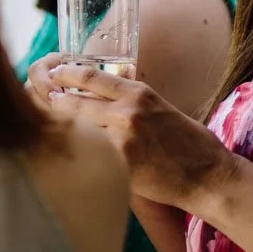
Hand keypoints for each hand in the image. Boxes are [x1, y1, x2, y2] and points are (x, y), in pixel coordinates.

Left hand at [42, 59, 235, 207]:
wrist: (210, 176)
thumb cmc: (190, 144)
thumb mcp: (161, 110)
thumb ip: (131, 102)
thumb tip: (99, 100)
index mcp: (139, 93)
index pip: (89, 76)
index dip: (64, 75)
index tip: (51, 77)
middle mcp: (127, 110)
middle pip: (72, 101)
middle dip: (53, 103)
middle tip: (42, 105)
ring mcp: (122, 136)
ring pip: (75, 128)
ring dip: (60, 129)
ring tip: (50, 131)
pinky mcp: (121, 162)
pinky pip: (88, 153)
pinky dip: (77, 153)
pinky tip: (70, 156)